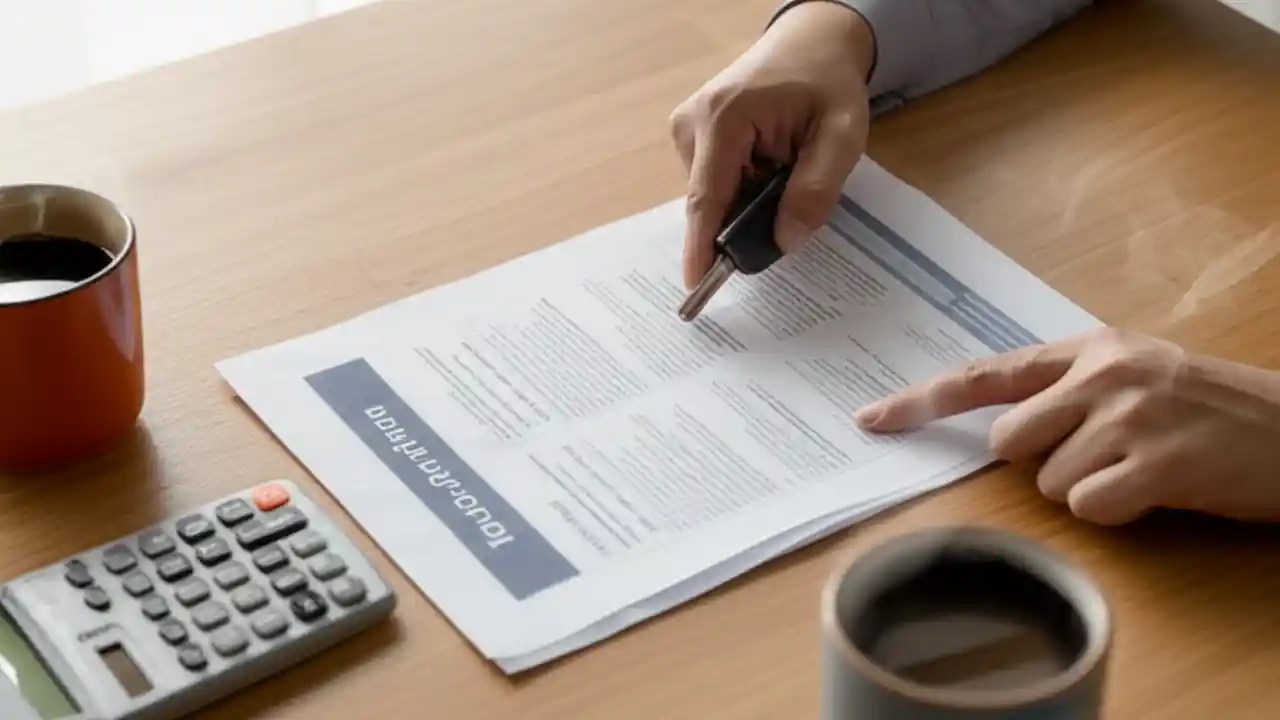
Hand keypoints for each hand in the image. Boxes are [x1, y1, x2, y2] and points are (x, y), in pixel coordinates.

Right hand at [669, 2, 873, 288]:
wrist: (812, 41)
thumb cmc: (827, 82)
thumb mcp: (842, 135)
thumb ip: (816, 188)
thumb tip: (786, 240)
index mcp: (723, 119)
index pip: (708, 198)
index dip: (701, 246)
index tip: (695, 284)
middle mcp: (692, 121)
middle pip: (710, 200)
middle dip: (743, 219)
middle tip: (791, 203)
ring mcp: (687, 126)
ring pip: (712, 193)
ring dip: (745, 200)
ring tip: (784, 171)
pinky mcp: (690, 131)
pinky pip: (713, 180)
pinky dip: (740, 186)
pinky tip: (767, 167)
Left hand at [856, 328, 1279, 525]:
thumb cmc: (1209, 410)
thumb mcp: (1135, 372)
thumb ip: (1065, 389)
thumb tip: (999, 429)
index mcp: (1089, 347)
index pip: (985, 374)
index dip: (923, 400)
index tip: (871, 419)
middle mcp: (1103, 373)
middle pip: (1007, 440)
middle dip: (1044, 461)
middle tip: (1105, 453)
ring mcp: (1131, 415)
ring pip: (1048, 482)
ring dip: (1089, 490)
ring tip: (1143, 467)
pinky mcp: (1157, 462)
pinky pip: (1089, 508)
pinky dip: (1117, 513)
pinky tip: (1159, 490)